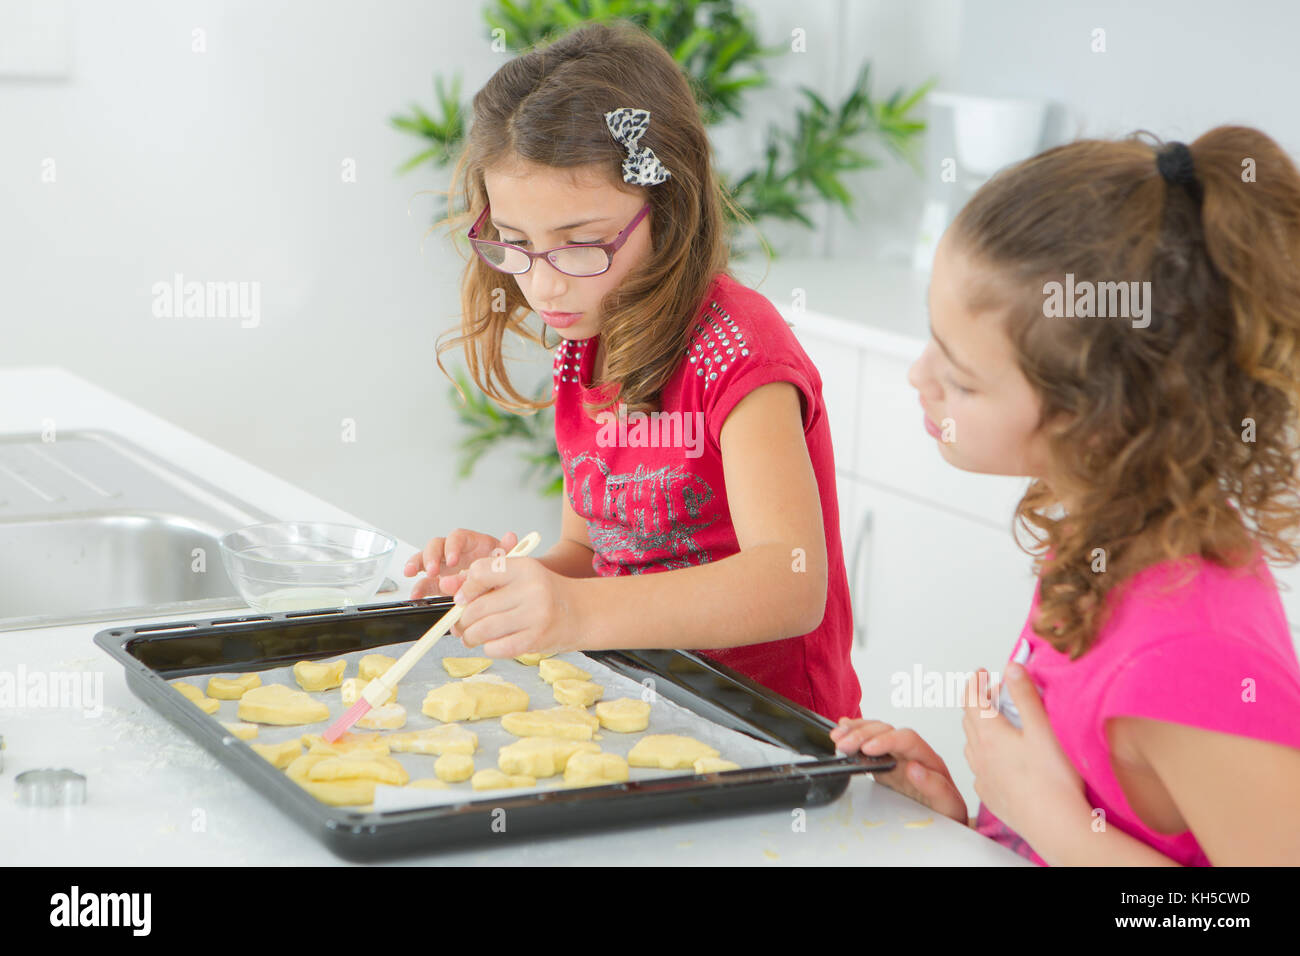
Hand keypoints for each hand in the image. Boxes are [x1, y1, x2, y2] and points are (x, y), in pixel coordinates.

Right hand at [402, 529, 517, 599]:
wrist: (502, 590)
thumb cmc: (502, 571)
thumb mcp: (506, 562)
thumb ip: (506, 551)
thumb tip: (510, 537)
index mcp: (472, 544)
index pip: (457, 538)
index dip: (452, 547)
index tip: (452, 560)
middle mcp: (455, 553)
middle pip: (436, 545)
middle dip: (431, 556)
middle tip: (432, 570)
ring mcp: (445, 567)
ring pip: (425, 560)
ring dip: (417, 565)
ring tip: (411, 573)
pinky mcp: (438, 583)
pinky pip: (425, 583)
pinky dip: (418, 588)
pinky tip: (416, 595)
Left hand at [448, 550, 578, 657]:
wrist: (581, 613)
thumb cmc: (545, 594)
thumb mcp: (521, 577)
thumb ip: (488, 580)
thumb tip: (449, 589)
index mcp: (525, 568)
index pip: (480, 572)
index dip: (465, 588)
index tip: (462, 598)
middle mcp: (531, 590)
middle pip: (477, 607)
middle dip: (462, 620)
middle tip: (460, 624)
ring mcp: (535, 616)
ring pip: (483, 630)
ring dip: (470, 636)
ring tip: (469, 636)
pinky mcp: (535, 640)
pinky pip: (497, 647)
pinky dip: (488, 648)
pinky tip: (492, 643)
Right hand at [830, 718, 967, 823]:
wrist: (946, 820)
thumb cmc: (948, 813)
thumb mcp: (949, 806)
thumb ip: (935, 786)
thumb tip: (914, 767)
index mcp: (929, 760)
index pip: (906, 738)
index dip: (885, 740)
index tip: (868, 748)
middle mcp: (912, 753)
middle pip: (887, 731)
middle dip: (862, 735)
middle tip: (843, 745)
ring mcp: (898, 757)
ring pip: (876, 732)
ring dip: (855, 731)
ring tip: (838, 736)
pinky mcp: (886, 764)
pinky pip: (870, 742)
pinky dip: (855, 733)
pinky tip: (845, 729)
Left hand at [961, 664, 1088, 844]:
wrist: (1053, 825)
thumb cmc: (1052, 780)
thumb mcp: (1042, 728)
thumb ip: (1025, 696)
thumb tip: (1011, 668)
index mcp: (990, 733)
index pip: (973, 699)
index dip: (976, 683)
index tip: (980, 673)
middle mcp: (980, 754)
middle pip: (970, 719)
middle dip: (978, 702)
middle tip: (992, 693)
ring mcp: (983, 776)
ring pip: (971, 744)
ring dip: (978, 728)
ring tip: (993, 723)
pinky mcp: (990, 794)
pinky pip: (979, 769)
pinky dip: (983, 755)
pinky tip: (996, 759)